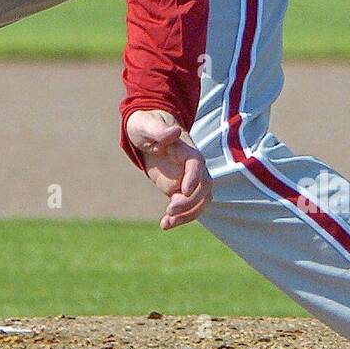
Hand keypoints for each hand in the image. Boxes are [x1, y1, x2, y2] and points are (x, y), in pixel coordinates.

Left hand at [125, 109, 212, 231]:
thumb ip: (160, 130)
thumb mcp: (147, 124)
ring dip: (188, 215)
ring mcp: (187, 179)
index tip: (183, 191)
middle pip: (204, 187)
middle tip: (170, 209)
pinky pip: (186, 207)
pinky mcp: (178, 189)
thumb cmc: (146, 124)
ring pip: (200, 201)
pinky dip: (179, 218)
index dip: (194, 178)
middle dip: (191, 202)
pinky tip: (165, 225)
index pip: (198, 164)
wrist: (146, 130)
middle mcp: (191, 166)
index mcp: (186, 149)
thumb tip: (175, 131)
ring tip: (168, 222)